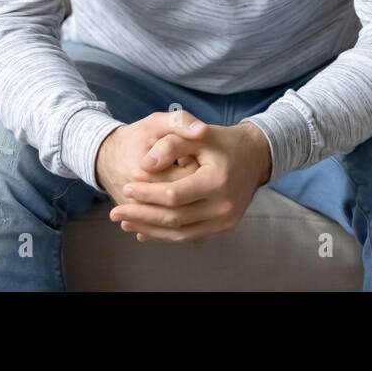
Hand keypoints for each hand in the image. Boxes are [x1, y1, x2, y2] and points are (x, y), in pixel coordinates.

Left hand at [108, 119, 272, 242]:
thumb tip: (144, 165)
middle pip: (174, 218)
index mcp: (218, 181)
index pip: (173, 195)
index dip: (146, 194)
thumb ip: (171, 144)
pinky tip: (145, 231)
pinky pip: (190, 236)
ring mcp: (226, 220)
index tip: (126, 188)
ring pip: (180, 232)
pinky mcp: (224, 227)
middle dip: (141, 216)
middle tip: (115, 212)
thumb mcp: (199, 134)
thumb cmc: (224, 142)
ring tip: (125, 222)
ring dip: (150, 229)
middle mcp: (224, 205)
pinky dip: (165, 235)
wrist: (256, 156)